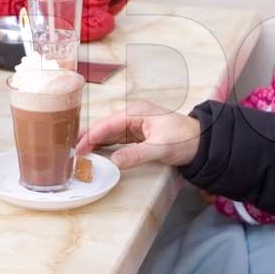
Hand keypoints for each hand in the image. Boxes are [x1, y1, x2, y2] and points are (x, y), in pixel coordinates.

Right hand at [76, 100, 201, 169]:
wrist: (203, 142)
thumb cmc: (185, 139)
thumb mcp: (161, 148)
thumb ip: (137, 154)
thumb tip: (114, 161)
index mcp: (136, 112)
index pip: (107, 123)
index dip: (91, 136)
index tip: (78, 149)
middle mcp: (133, 115)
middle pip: (104, 126)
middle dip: (88, 137)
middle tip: (71, 151)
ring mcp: (135, 124)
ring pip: (109, 133)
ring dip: (95, 142)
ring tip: (79, 152)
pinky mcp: (138, 134)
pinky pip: (116, 139)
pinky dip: (105, 145)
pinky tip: (96, 152)